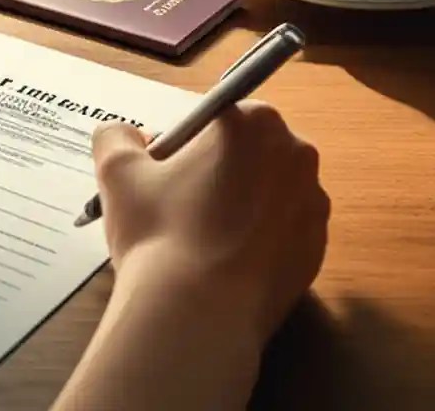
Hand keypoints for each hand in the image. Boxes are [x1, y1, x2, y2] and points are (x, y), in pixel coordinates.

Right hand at [91, 100, 328, 342]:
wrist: (198, 315)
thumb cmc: (158, 232)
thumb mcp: (116, 171)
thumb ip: (116, 137)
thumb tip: (126, 136)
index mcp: (253, 121)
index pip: (213, 119)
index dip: (182, 146)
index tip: (163, 178)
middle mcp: (295, 153)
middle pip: (245, 152)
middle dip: (215, 173)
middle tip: (177, 209)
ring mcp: (313, 204)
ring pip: (265, 193)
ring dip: (238, 206)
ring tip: (200, 242)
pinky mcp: (318, 249)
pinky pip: (281, 233)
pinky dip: (256, 241)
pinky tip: (223, 264)